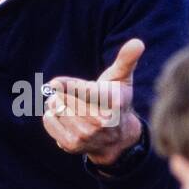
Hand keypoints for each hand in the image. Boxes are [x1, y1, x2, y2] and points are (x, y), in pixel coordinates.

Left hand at [44, 38, 144, 166]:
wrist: (115, 138)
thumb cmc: (115, 100)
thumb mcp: (122, 79)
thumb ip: (126, 60)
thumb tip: (138, 42)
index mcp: (114, 103)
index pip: (86, 91)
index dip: (70, 86)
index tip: (58, 83)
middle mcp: (102, 123)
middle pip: (68, 100)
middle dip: (62, 92)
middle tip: (63, 89)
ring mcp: (86, 136)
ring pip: (57, 109)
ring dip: (55, 101)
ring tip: (65, 101)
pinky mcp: (72, 145)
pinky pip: (50, 121)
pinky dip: (50, 114)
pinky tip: (61, 114)